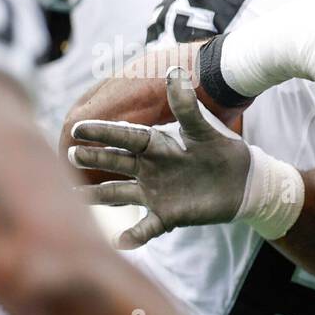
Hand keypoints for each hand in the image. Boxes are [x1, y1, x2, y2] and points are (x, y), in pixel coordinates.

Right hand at [69, 70, 252, 248]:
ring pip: (118, 194)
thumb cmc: (222, 150)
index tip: (77, 127)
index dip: (102, 133)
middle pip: (114, 163)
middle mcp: (147, 168)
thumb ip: (187, 106)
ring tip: (73, 200)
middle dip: (93, 159)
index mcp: (155, 144)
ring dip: (96, 197)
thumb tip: (175, 72)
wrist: (243, 181)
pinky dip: (134, 235)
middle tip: (71, 157)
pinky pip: (146, 227)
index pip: (124, 136)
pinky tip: (119, 241)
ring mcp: (154, 192)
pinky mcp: (167, 215)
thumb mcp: (205, 129)